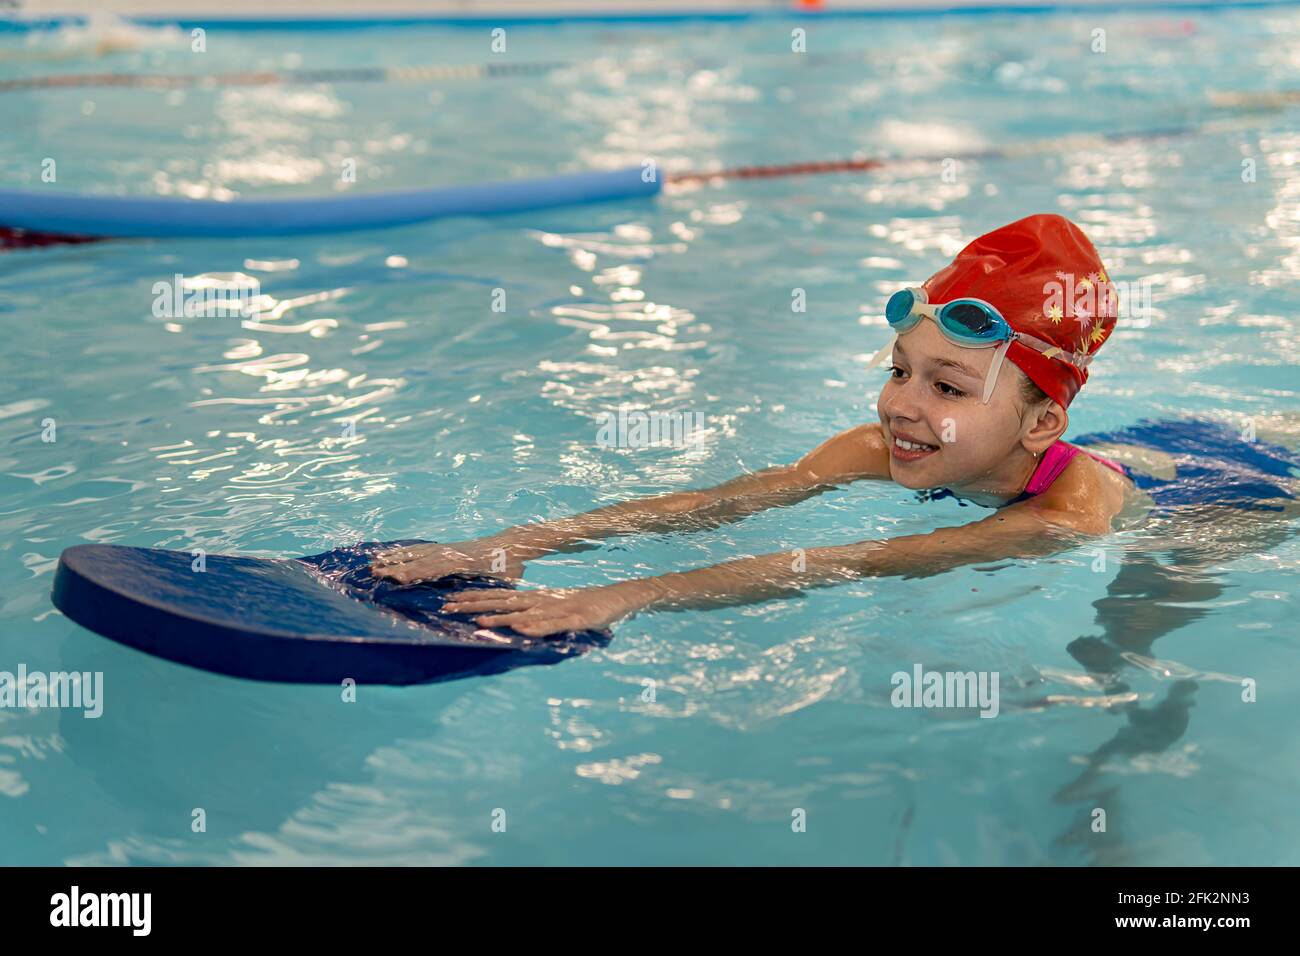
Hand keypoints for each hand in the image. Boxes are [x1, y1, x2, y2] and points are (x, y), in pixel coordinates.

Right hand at [371, 538, 523, 584]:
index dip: (416, 573)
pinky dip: (405, 552)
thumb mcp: (506, 580)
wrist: (513, 543)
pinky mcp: (448, 547)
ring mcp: (449, 549)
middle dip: (397, 566)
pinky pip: (423, 549)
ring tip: (374, 563)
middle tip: (374, 572)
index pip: (436, 568)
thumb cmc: (511, 566)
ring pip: (418, 553)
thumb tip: (482, 606)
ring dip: (395, 558)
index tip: (397, 578)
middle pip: (420, 560)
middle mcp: (453, 553)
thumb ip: (495, 591)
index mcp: (466, 562)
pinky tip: (391, 555)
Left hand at [443, 581, 651, 636]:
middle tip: (448, 608)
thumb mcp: (557, 607)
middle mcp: (543, 601)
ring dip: (501, 618)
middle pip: (504, 602)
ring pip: (525, 614)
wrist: (620, 596)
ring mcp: (559, 609)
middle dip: (475, 605)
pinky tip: (522, 630)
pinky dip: (537, 627)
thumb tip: (511, 621)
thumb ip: (535, 613)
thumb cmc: (587, 604)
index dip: (474, 598)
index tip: (449, 601)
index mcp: (536, 598)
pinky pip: (554, 624)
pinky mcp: (577, 619)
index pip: (500, 596)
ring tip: (477, 623)